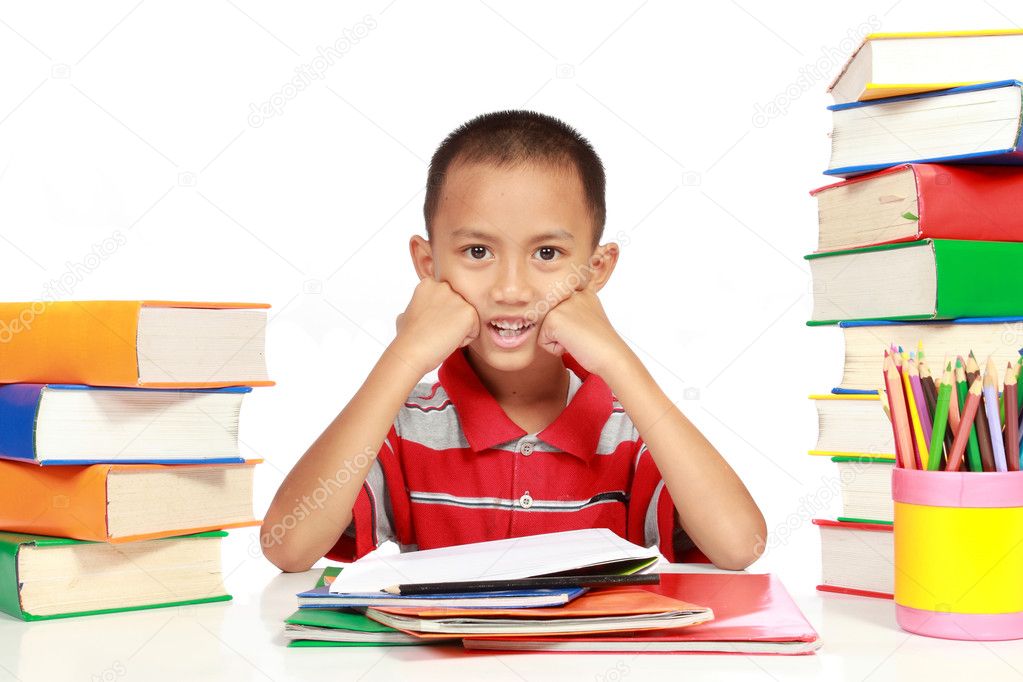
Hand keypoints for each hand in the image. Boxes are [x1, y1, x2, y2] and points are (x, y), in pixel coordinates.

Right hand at [392, 277, 479, 374]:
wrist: (410, 351)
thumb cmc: (406, 338)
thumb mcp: (407, 313)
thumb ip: (420, 306)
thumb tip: (417, 311)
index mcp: (429, 284)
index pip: (447, 301)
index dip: (438, 317)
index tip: (427, 325)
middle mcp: (444, 286)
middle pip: (459, 307)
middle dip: (451, 321)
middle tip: (435, 331)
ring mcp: (457, 298)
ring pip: (468, 319)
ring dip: (458, 331)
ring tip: (440, 336)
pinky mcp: (469, 312)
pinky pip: (475, 330)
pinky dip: (464, 340)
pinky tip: (447, 340)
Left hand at [536, 258, 626, 375]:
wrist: (611, 355)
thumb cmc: (602, 343)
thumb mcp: (591, 318)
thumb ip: (576, 310)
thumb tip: (557, 308)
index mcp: (582, 292)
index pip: (561, 309)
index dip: (570, 326)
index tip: (586, 329)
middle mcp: (570, 294)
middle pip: (550, 320)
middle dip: (563, 333)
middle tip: (583, 335)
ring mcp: (561, 305)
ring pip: (545, 330)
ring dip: (559, 341)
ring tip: (578, 339)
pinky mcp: (553, 319)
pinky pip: (542, 341)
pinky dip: (556, 349)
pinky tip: (573, 345)